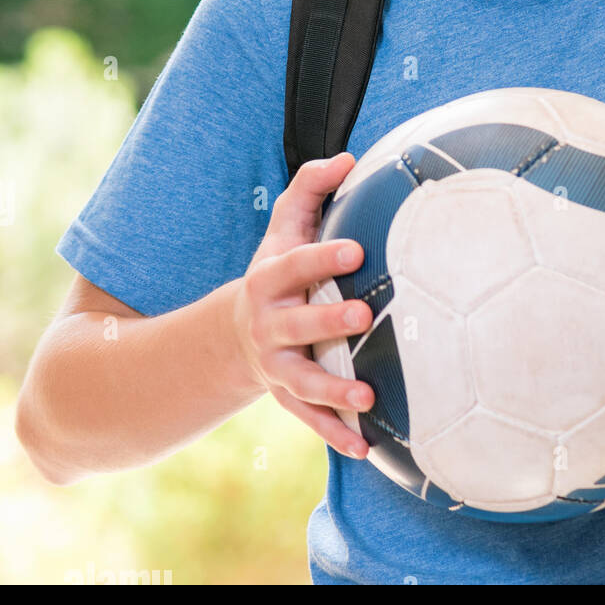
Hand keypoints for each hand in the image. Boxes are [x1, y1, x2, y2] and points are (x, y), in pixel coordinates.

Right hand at [232, 151, 375, 458]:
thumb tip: (348, 156)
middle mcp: (269, 325)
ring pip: (302, 381)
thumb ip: (310, 188)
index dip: (323, 256)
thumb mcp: (284, 227)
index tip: (357, 249)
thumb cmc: (279, 268)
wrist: (238, 330)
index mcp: (270, 279)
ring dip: (333, 392)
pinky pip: (310, 420)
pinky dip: (335, 435)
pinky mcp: (288, 397)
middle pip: (297, 325)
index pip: (296, 264)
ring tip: (366, 396)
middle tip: (363, 314)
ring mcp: (277, 366)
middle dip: (328, 321)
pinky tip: (365, 447)